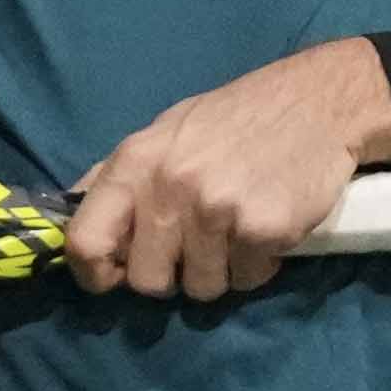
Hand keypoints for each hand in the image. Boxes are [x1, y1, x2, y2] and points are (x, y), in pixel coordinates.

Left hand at [64, 39, 390, 299]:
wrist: (320, 101)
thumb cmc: (236, 119)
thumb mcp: (165, 132)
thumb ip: (119, 179)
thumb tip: (70, 222)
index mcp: (135, 162)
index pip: (83, 243)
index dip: (95, 274)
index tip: (116, 277)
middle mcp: (169, 187)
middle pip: (147, 282)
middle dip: (173, 275)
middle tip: (199, 246)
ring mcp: (216, 209)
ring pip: (201, 289)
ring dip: (221, 270)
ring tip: (238, 229)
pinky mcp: (262, 228)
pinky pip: (246, 280)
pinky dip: (258, 265)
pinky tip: (267, 227)